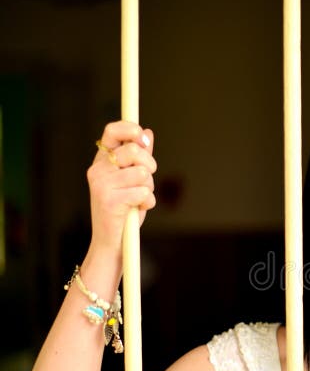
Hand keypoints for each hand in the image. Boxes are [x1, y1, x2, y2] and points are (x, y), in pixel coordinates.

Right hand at [87, 121, 156, 255]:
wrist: (111, 242)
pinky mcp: (109, 200)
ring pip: (142, 173)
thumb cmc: (124, 211)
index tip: (143, 138)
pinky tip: (137, 209)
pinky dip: (147, 202)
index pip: (111, 131)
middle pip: (134, 150)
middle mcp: (98, 170)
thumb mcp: (132, 181)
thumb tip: (147, 133)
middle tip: (147, 180)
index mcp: (102, 162)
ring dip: (149, 188)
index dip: (130, 128)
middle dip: (150, 165)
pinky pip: (143, 192)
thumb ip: (139, 158)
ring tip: (139, 199)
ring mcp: (101, 184)